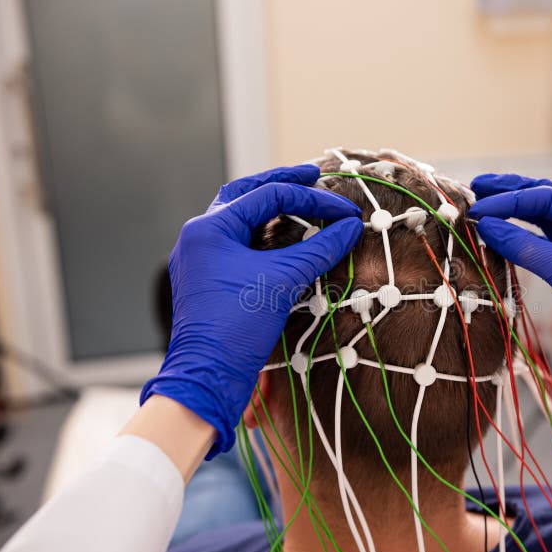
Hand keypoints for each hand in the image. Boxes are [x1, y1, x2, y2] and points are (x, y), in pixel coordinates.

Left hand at [141, 165, 363, 456]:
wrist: (208, 377)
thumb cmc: (236, 327)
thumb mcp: (282, 280)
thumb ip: (318, 248)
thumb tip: (351, 226)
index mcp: (210, 227)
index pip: (268, 196)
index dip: (312, 200)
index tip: (345, 211)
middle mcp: (201, 236)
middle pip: (247, 195)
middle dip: (282, 184)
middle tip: (314, 175)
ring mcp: (202, 258)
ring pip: (242, 220)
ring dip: (273, 210)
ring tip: (303, 203)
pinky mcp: (210, 279)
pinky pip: (240, 245)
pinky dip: (265, 237)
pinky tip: (287, 238)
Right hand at [468, 174, 551, 417]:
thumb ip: (528, 248)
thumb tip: (486, 225)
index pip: (550, 199)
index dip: (512, 200)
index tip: (479, 208)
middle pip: (544, 201)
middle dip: (510, 193)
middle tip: (475, 188)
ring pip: (538, 221)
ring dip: (510, 212)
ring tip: (480, 204)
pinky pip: (534, 244)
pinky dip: (513, 237)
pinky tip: (494, 233)